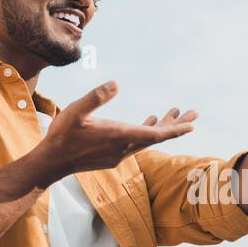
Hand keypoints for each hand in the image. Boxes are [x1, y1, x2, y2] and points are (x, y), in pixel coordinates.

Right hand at [33, 81, 197, 181]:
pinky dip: (147, 130)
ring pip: (147, 139)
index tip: (192, 123)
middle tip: (194, 113)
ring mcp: (119, 154)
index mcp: (119, 136)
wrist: (53, 162)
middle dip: (176, 125)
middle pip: (157, 137)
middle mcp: (123, 148)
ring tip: (175, 112)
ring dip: (162, 126)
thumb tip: (116, 84)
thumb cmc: (63, 135)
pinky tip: (149, 120)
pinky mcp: (113, 156)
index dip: (175, 129)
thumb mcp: (76, 110)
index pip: (154, 134)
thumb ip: (96, 97)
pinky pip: (137, 142)